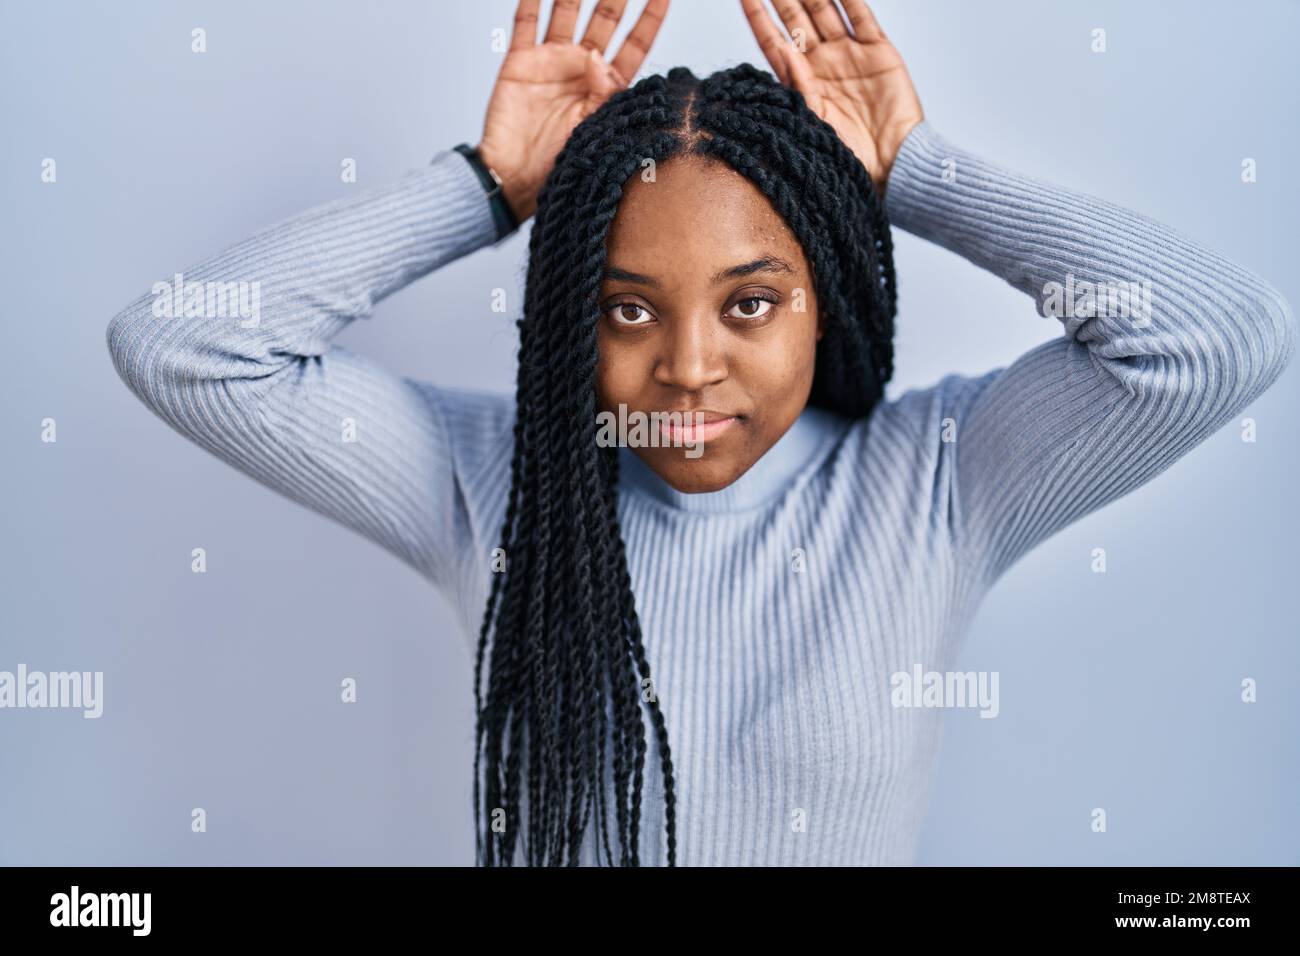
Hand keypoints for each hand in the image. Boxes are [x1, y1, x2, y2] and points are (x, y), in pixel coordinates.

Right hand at [477, 0, 670, 221]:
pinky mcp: (522, 62)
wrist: (517, 180)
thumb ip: (605, 95)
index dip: (649, 18)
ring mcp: (552, 60)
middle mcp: (582, 66)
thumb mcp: (596, 132)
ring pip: (568, 9)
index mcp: (607, 85)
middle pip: (606, 18)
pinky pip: (526, 22)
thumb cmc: (561, 166)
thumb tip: (599, 58)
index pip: (635, 43)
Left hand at [740, 0, 922, 192]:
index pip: (774, 42)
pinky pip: (861, 16)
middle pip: (795, 19)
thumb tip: (786, 52)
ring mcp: (849, 54)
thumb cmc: (850, 157)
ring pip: (824, 9)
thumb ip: (799, 90)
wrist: (893, 165)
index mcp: (802, 82)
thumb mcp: (816, 126)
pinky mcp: (878, 52)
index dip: (759, 17)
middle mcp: (822, 62)